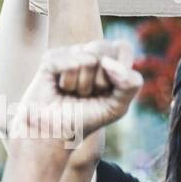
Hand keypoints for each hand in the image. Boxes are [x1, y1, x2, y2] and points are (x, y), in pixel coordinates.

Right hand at [14, 40, 141, 145]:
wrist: (53, 134)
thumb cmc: (84, 120)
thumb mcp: (117, 107)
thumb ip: (131, 83)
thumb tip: (107, 62)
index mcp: (108, 61)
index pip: (122, 47)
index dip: (119, 69)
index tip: (107, 91)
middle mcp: (88, 53)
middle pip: (103, 51)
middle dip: (99, 81)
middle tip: (86, 95)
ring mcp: (68, 55)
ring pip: (87, 58)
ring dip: (81, 85)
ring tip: (71, 94)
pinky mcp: (49, 60)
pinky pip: (68, 62)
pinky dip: (67, 81)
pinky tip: (59, 89)